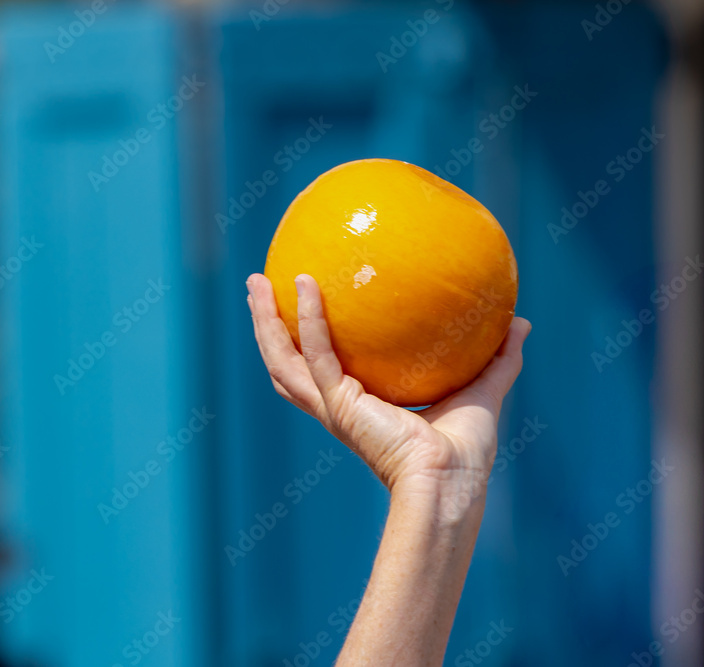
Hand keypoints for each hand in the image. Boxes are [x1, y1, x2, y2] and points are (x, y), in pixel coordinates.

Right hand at [246, 273, 529, 501]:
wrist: (452, 481)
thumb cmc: (465, 451)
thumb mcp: (483, 389)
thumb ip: (498, 356)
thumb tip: (521, 321)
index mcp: (357, 404)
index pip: (317, 368)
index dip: (302, 338)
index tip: (298, 302)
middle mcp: (336, 405)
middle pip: (284, 362)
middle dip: (266, 325)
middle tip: (257, 284)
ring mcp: (332, 406)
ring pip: (281, 360)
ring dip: (264, 322)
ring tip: (255, 284)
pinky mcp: (340, 404)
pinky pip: (317, 354)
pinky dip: (309, 320)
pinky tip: (305, 286)